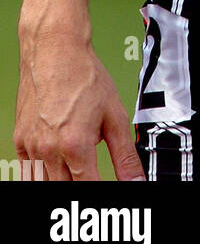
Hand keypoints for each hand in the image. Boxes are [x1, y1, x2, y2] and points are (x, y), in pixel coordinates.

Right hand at [15, 32, 144, 181]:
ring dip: (61, 180)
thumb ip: (125, 154)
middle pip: (65, 190)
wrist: (55, 50)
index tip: (110, 192)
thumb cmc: (83, 76)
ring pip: (44, 183)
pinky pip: (29, 169)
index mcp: (76, 145)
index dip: (101, 193)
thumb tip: (136, 179)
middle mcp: (49, 149)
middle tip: (91, 172)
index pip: (88, 189)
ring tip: (74, 165)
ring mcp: (31, 146)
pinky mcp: (20, 140)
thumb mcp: (115, 115)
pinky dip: (42, 171)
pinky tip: (55, 159)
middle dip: (80, 186)